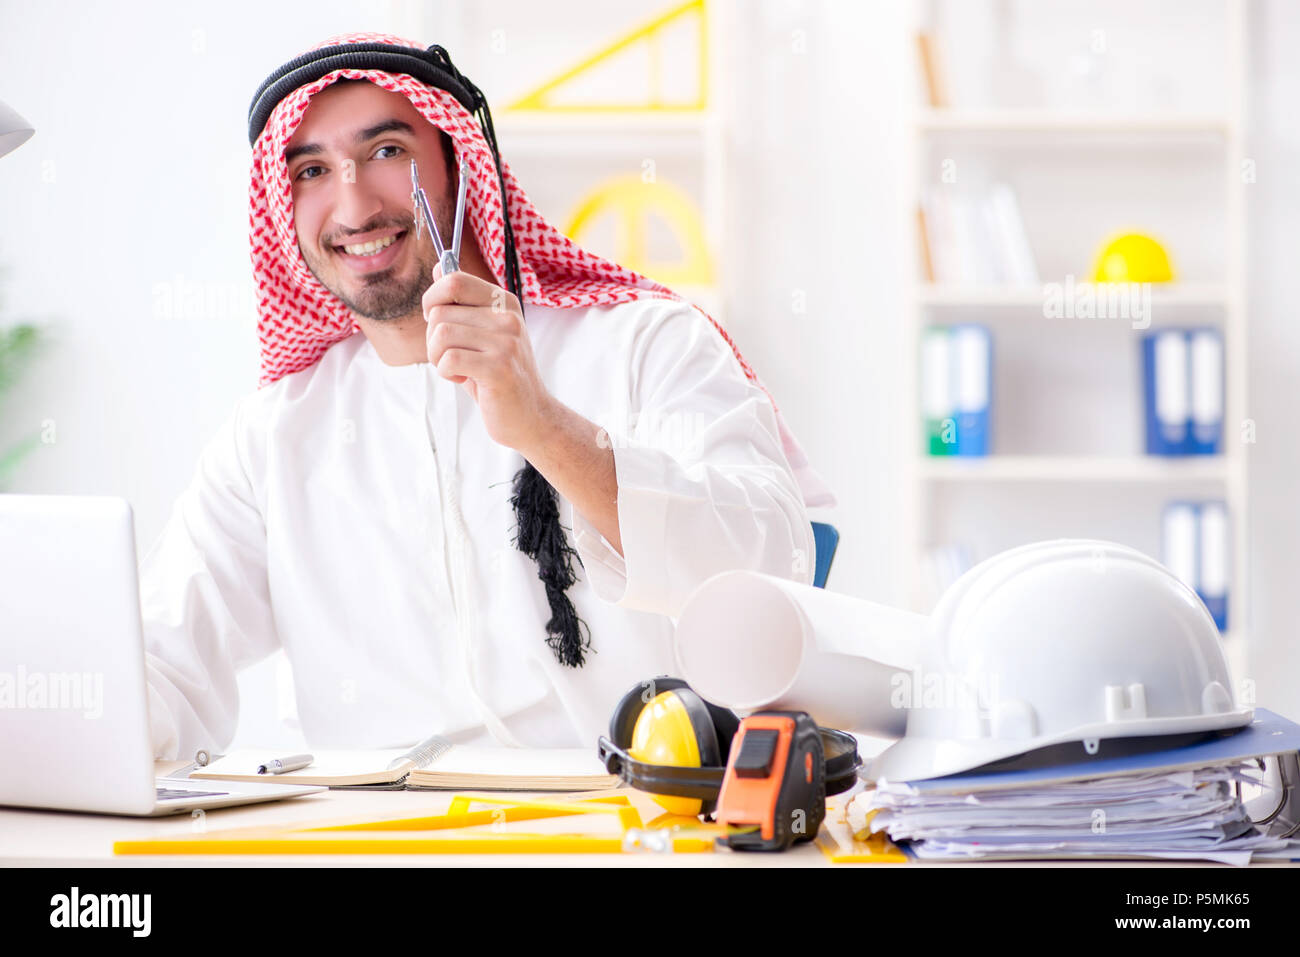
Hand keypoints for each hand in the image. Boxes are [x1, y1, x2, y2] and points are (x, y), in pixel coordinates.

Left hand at [422, 267, 556, 451]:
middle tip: (452, 357)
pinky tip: (465, 379)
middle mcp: (507, 318)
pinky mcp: (499, 368)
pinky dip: (447, 373)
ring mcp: (506, 343)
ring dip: (438, 358)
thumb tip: (439, 268)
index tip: (435, 320)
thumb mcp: (483, 333)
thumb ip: (463, 302)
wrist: (531, 417)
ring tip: (458, 369)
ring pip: (441, 335)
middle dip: (432, 339)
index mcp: (504, 303)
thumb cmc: (500, 376)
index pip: (453, 280)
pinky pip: (448, 360)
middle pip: (440, 312)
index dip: (432, 299)